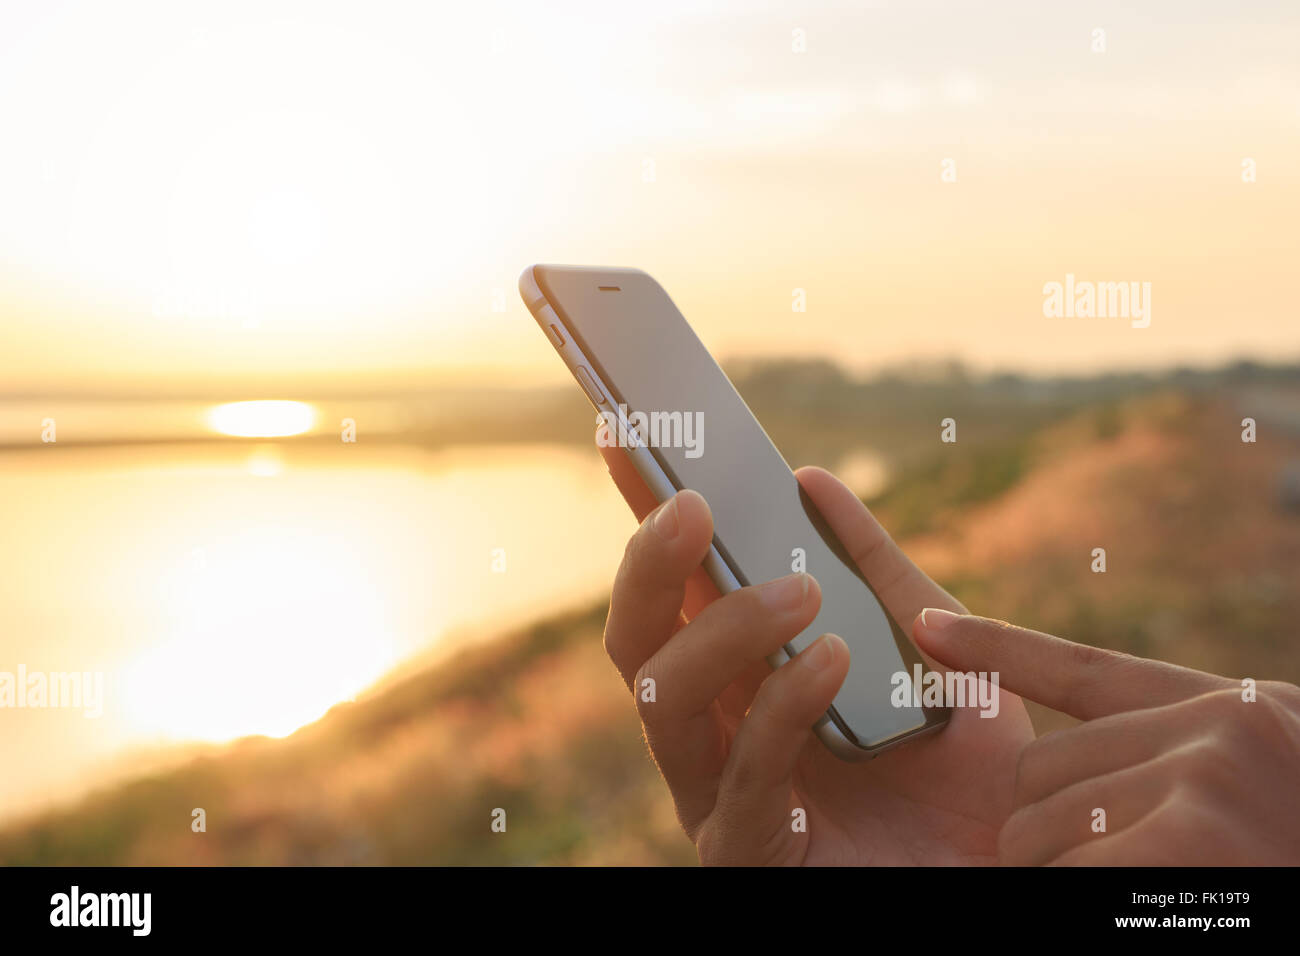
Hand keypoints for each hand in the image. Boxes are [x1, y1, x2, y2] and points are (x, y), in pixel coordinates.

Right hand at [596, 427, 1034, 864]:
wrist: (1024, 868)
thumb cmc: (969, 770)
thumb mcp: (938, 648)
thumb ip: (878, 573)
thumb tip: (812, 480)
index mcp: (744, 675)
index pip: (672, 588)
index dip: (641, 513)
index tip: (628, 434)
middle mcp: (716, 729)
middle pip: (637, 638)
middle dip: (650, 562)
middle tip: (692, 503)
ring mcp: (721, 792)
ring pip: (663, 697)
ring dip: (723, 629)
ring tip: (800, 591)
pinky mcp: (749, 851)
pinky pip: (742, 775)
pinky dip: (782, 707)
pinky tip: (834, 662)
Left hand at [912, 610, 1299, 864]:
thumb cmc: (1299, 839)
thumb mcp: (1256, 777)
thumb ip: (1172, 760)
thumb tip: (1052, 766)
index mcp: (1232, 713)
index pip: (1085, 671)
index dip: (997, 649)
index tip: (924, 625)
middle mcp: (1218, 729)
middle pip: (1039, 777)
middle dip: (1050, 840)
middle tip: (1133, 873)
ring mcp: (1206, 783)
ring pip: (1036, 833)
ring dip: (1067, 878)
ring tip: (1167, 890)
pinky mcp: (1188, 839)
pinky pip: (1065, 872)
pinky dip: (1090, 898)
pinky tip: (1169, 903)